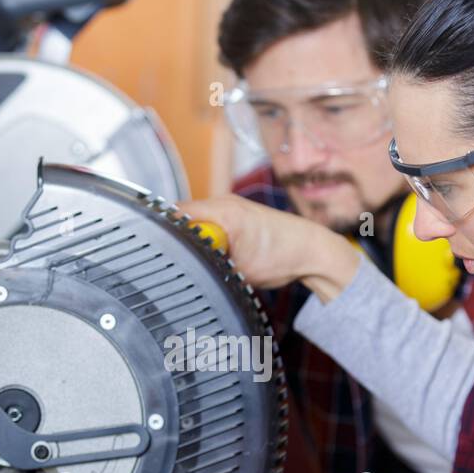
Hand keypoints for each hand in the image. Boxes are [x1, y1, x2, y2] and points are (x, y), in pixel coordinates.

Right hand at [183, 195, 359, 301]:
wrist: (311, 250)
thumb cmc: (283, 258)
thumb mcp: (239, 270)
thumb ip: (209, 263)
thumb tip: (185, 263)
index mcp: (223, 211)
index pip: (176, 215)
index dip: (166, 234)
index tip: (163, 253)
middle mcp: (224, 202)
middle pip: (183, 217)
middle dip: (180, 240)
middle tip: (183, 262)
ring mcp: (230, 206)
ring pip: (196, 221)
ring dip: (195, 239)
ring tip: (203, 257)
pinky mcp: (236, 213)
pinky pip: (209, 223)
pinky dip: (208, 237)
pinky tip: (216, 252)